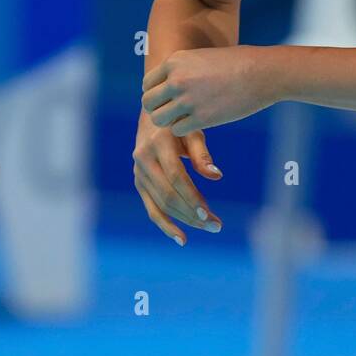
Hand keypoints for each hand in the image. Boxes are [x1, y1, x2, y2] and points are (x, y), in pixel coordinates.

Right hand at [132, 111, 222, 244]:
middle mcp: (143, 159)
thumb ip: (202, 154)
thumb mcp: (193, 131)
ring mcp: (138, 173)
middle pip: (168, 194)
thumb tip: (216, 176)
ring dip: (185, 221)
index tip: (208, 213)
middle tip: (217, 225)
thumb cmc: (180, 123)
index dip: (191, 196)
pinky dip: (165, 225)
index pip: (176, 176)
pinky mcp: (139, 183)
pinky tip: (182, 238)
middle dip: (192, 213)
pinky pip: (151, 208)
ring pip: (160, 204)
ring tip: (209, 227)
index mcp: (158, 143)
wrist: (154, 116)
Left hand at [141, 47, 274, 134]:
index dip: (156, 94)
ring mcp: (188, 100)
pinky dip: (184, 130)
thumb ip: (183, 69)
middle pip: (148, 103)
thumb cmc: (239, 63)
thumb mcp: (203, 57)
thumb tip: (171, 84)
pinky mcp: (201, 118)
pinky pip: (177, 130)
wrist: (263, 72)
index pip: (147, 84)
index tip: (167, 100)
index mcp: (175, 62)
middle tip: (173, 113)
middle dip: (158, 110)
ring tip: (184, 120)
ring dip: (169, 122)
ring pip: (159, 119)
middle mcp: (176, 80)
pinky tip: (197, 124)